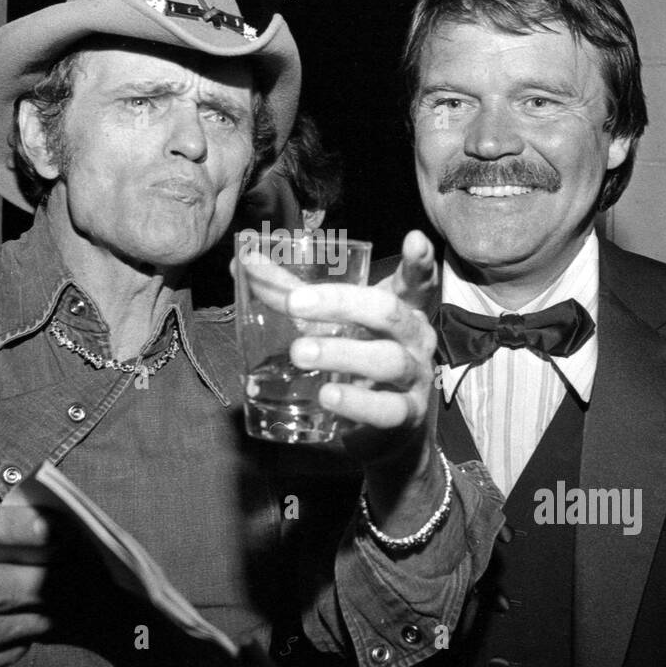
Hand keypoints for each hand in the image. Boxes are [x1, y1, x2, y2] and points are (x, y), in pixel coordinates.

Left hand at [281, 229, 438, 459]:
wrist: (387, 427)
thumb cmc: (359, 360)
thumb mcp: (335, 324)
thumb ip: (295, 294)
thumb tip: (246, 263)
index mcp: (402, 308)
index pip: (416, 280)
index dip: (419, 261)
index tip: (414, 239)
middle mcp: (415, 338)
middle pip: (388, 312)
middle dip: (342, 303)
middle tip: (295, 304)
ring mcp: (415, 377)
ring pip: (388, 360)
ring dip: (342, 354)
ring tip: (300, 353)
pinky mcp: (406, 414)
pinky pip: (388, 408)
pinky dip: (358, 402)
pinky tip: (329, 395)